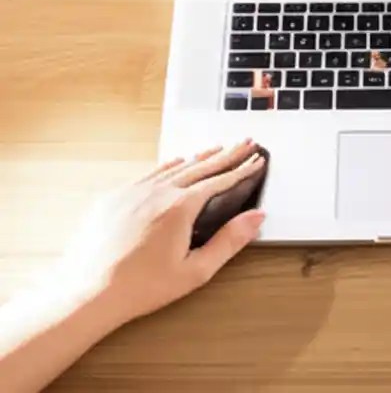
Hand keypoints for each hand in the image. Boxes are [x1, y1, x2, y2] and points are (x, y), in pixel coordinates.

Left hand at [50, 141, 266, 327]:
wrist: (88, 293)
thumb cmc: (140, 287)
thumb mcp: (195, 270)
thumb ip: (229, 241)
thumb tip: (255, 217)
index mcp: (179, 208)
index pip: (219, 181)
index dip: (242, 169)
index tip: (257, 160)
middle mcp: (156, 193)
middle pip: (200, 167)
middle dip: (226, 155)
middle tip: (244, 143)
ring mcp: (132, 192)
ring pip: (174, 167)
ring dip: (199, 157)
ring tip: (217, 148)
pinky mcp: (114, 198)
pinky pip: (148, 174)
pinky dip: (168, 165)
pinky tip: (176, 162)